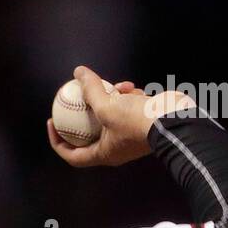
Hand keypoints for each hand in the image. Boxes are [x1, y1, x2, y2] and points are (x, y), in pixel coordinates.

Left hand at [47, 66, 196, 168]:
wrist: (175, 120)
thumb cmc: (138, 120)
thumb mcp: (108, 106)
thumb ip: (91, 90)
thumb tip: (78, 73)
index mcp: (104, 155)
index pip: (73, 155)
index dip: (58, 142)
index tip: (52, 122)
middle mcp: (116, 149)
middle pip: (90, 132)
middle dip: (83, 114)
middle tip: (73, 98)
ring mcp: (129, 136)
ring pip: (111, 115)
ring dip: (110, 98)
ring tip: (115, 87)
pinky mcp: (142, 122)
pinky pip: (128, 108)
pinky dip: (127, 97)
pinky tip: (130, 87)